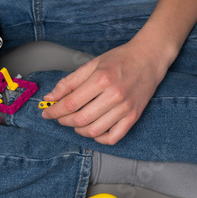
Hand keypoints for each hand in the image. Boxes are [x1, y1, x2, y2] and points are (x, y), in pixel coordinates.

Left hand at [40, 37, 175, 144]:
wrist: (149, 58)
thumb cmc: (121, 59)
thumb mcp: (92, 64)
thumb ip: (70, 82)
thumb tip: (50, 97)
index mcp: (101, 79)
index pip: (70, 103)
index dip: (54, 111)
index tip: (47, 113)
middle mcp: (114, 95)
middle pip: (80, 119)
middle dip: (64, 121)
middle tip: (60, 117)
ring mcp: (125, 108)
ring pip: (94, 131)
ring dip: (78, 130)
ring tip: (75, 123)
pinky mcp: (133, 117)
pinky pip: (113, 138)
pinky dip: (99, 139)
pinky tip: (94, 130)